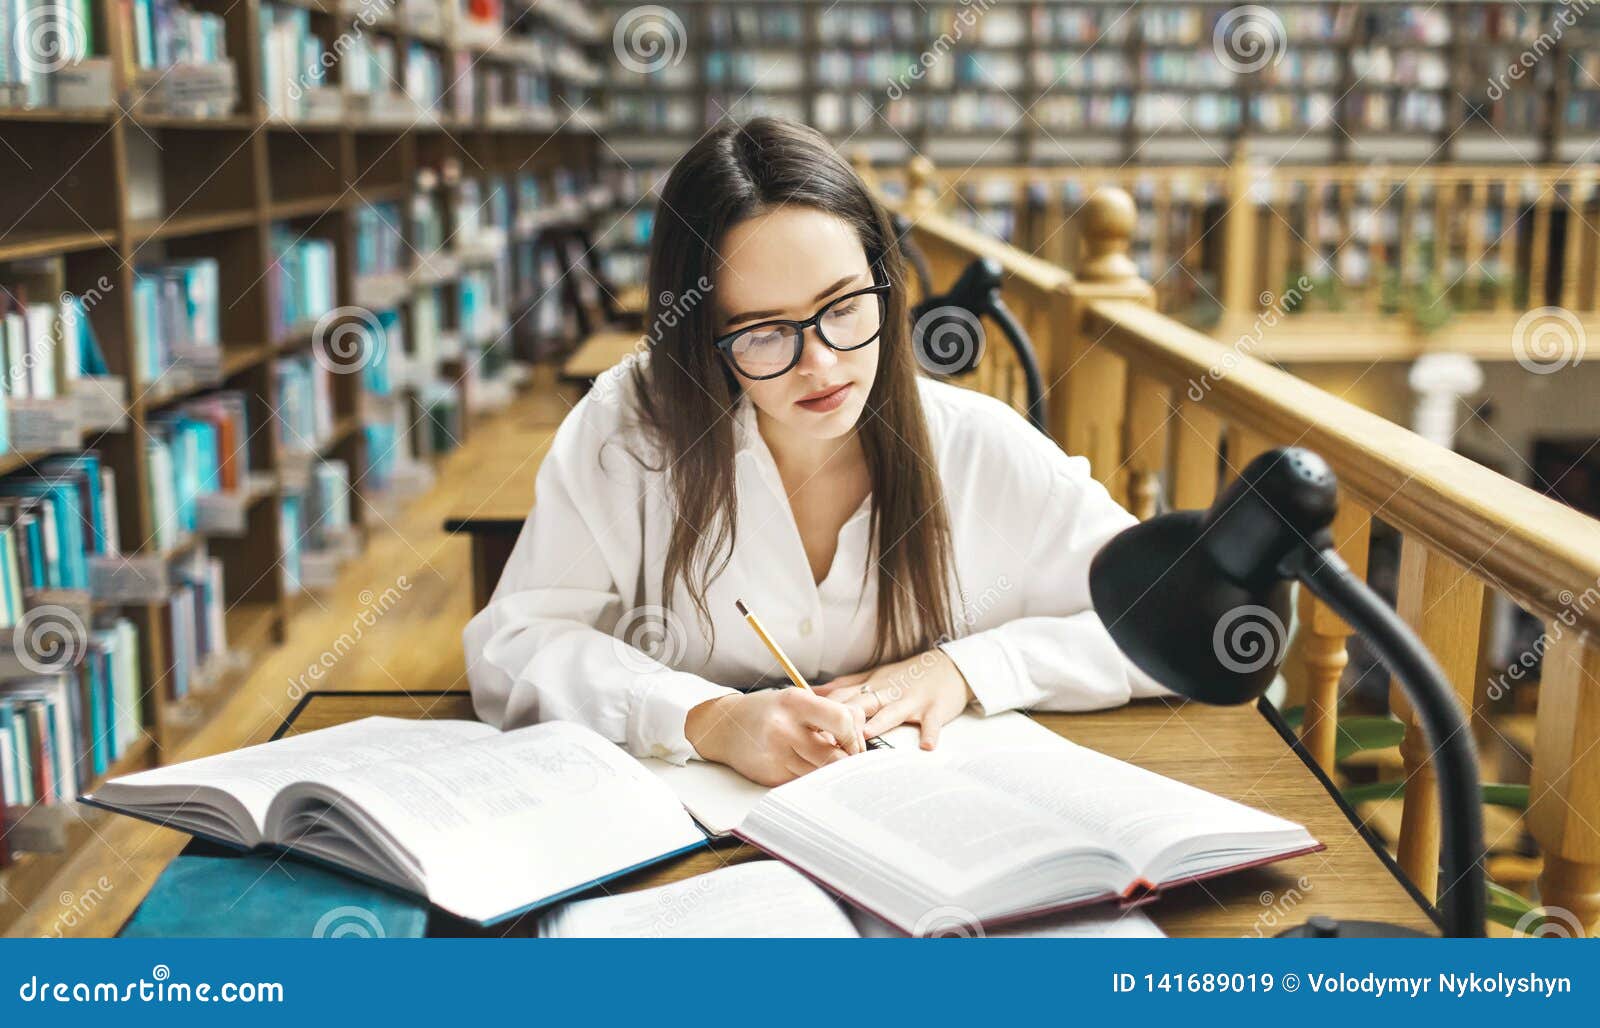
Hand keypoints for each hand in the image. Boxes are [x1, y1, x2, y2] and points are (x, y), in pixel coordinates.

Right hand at [684, 689, 865, 786]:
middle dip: (849, 761)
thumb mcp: (797, 699)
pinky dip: (813, 778)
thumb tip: (862, 733)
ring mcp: (778, 756)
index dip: (855, 735)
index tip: (854, 742)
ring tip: (829, 762)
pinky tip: (808, 768)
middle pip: (836, 756)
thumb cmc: (769, 711)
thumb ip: (830, 713)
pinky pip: (806, 782)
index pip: (843, 720)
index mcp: (795, 702)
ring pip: (823, 773)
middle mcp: (785, 729)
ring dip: (831, 771)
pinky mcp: (773, 776)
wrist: (724, 727)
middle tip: (850, 760)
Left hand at [816, 649, 975, 748]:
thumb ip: (844, 685)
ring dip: (879, 724)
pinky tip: (926, 747)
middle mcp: (888, 692)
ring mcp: (911, 700)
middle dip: (844, 720)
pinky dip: (930, 734)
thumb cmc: (907, 675)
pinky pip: (932, 723)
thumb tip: (811, 691)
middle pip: (862, 704)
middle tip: (825, 738)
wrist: (948, 667)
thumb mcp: (874, 675)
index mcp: (871, 686)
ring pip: (892, 712)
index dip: (822, 710)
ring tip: (865, 736)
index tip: (803, 725)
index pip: (842, 697)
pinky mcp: (935, 709)